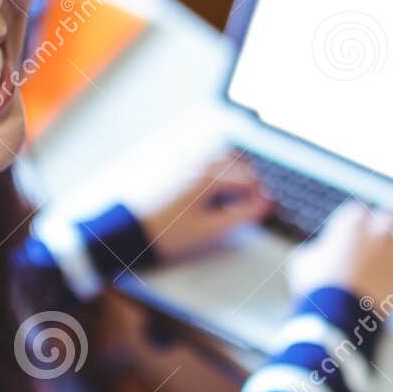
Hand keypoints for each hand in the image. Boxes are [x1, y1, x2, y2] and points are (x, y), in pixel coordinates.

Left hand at [124, 151, 273, 260]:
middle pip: (238, 165)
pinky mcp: (174, 165)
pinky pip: (204, 160)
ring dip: (233, 174)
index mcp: (209, 178)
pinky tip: (210, 191)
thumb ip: (241, 216)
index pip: (249, 180)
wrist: (129, 230)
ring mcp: (185, 161)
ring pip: (221, 159)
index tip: (262, 210)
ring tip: (231, 199)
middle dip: (249, 184)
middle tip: (249, 205)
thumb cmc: (167, 232)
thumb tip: (264, 205)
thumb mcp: (209, 230)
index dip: (260, 196)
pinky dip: (215, 170)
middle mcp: (198, 164)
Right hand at [285, 200, 392, 313]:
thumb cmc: (316, 286)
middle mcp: (377, 230)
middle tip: (377, 243)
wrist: (338, 311)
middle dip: (382, 228)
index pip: (358, 212)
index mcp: (351, 223)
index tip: (351, 237)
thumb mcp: (304, 263)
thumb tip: (317, 253)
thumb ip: (315, 251)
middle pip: (387, 216)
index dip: (355, 225)